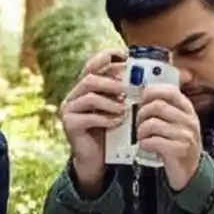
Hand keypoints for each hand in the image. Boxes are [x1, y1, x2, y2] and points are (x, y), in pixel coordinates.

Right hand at [59, 49, 126, 194]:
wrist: (96, 159)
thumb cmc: (110, 131)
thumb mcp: (118, 109)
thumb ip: (124, 94)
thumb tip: (144, 78)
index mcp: (85, 88)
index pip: (92, 65)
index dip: (106, 57)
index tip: (124, 55)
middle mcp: (74, 96)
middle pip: (90, 79)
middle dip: (111, 83)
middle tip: (126, 90)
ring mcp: (69, 110)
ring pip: (89, 97)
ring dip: (110, 102)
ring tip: (124, 109)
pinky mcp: (70, 125)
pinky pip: (88, 117)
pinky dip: (106, 118)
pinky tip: (118, 122)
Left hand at [136, 84, 201, 190]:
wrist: (190, 170)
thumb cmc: (178, 143)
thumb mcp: (177, 122)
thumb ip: (165, 108)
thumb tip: (143, 94)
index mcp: (188, 109)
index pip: (170, 91)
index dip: (152, 92)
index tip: (142, 99)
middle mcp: (189, 120)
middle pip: (157, 106)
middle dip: (142, 113)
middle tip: (139, 122)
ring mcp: (185, 135)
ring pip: (152, 123)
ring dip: (141, 130)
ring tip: (142, 136)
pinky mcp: (178, 150)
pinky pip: (153, 141)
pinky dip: (144, 143)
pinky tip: (146, 146)